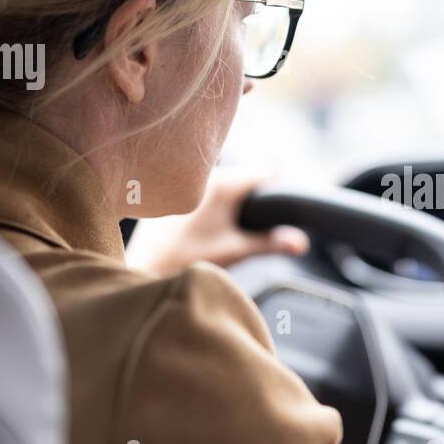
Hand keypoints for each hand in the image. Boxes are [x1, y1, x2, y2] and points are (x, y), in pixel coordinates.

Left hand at [125, 170, 309, 275]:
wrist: (143, 270)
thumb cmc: (187, 260)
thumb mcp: (235, 250)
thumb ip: (271, 243)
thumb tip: (301, 242)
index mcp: (223, 184)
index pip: (266, 172)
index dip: (277, 191)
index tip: (279, 211)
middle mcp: (203, 176)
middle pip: (243, 177)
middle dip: (251, 200)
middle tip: (249, 227)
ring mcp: (185, 184)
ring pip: (221, 184)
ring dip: (229, 202)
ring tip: (221, 230)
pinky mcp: (170, 195)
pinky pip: (200, 191)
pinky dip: (208, 205)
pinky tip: (199, 229)